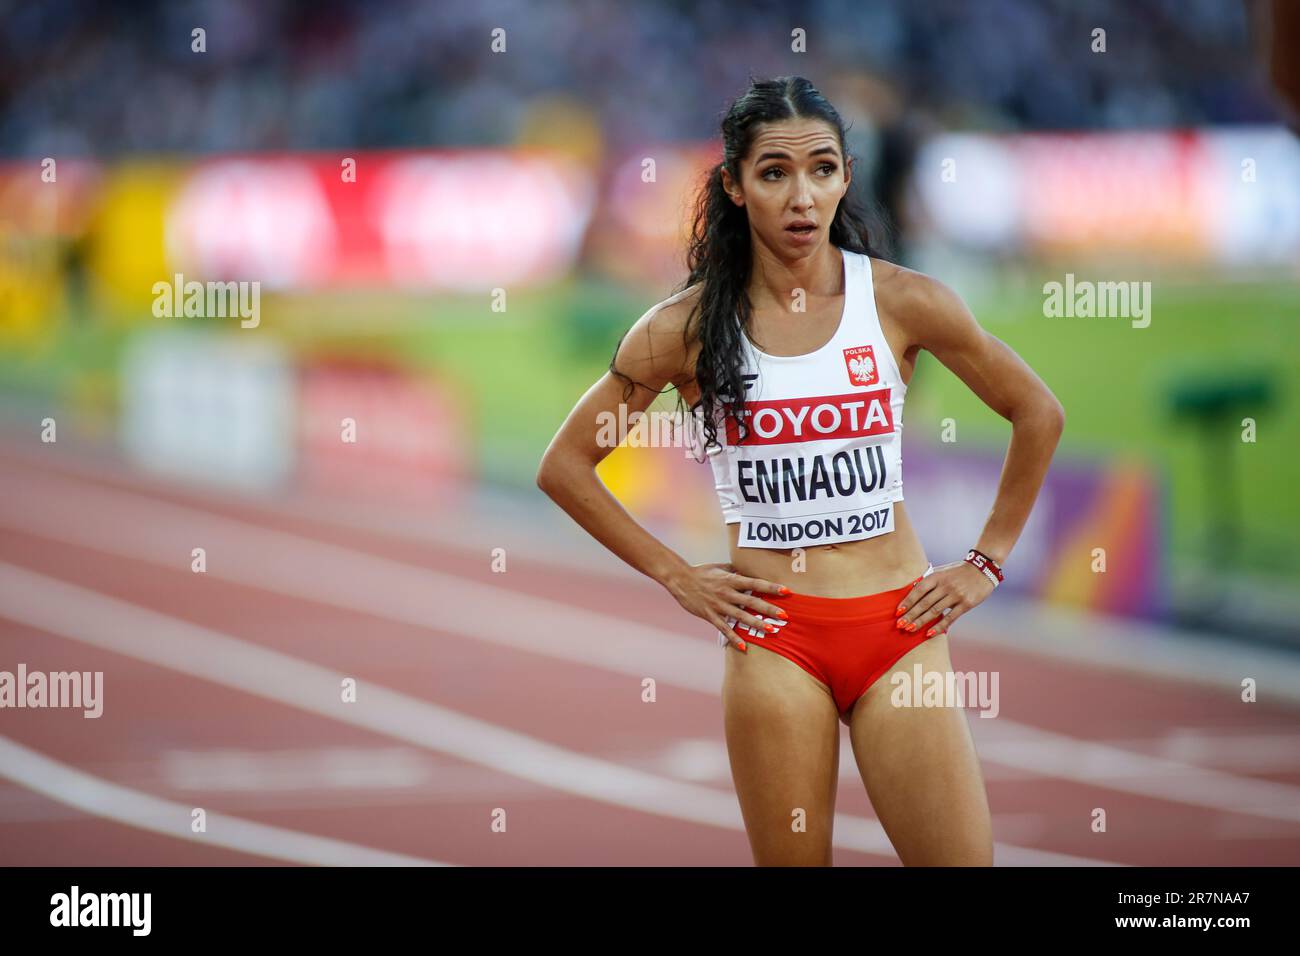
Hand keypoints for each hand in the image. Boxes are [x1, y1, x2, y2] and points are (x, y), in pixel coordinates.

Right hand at [664, 562, 790, 651]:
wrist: (680, 579)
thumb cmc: (701, 571)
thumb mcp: (720, 566)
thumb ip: (735, 569)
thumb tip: (747, 570)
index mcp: (731, 579)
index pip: (756, 583)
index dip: (771, 587)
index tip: (786, 591)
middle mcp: (727, 593)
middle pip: (752, 602)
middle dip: (769, 609)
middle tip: (785, 616)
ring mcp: (719, 605)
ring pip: (741, 616)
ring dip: (756, 623)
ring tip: (771, 630)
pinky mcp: (710, 615)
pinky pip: (724, 628)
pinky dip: (733, 638)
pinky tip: (743, 646)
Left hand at [895, 560, 994, 637]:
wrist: (984, 569)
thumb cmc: (958, 571)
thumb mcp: (942, 571)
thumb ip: (929, 581)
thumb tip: (911, 591)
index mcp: (937, 576)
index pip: (919, 590)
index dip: (908, 601)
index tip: (898, 611)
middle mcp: (946, 586)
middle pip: (925, 603)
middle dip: (911, 615)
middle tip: (900, 625)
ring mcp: (956, 595)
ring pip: (935, 612)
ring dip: (921, 622)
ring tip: (910, 629)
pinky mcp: (966, 604)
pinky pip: (950, 618)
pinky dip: (938, 627)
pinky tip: (929, 634)